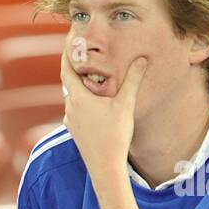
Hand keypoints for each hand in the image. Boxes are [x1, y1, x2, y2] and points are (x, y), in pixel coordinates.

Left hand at [60, 43, 146, 184]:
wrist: (105, 167)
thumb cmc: (114, 136)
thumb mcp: (126, 105)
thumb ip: (133, 80)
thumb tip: (142, 59)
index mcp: (78, 98)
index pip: (66, 70)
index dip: (66, 54)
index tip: (69, 41)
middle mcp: (70, 108)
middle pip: (70, 83)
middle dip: (76, 69)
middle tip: (84, 55)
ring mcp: (70, 121)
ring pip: (73, 98)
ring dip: (81, 87)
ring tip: (92, 78)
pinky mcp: (75, 131)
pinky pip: (76, 111)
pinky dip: (83, 102)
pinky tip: (95, 103)